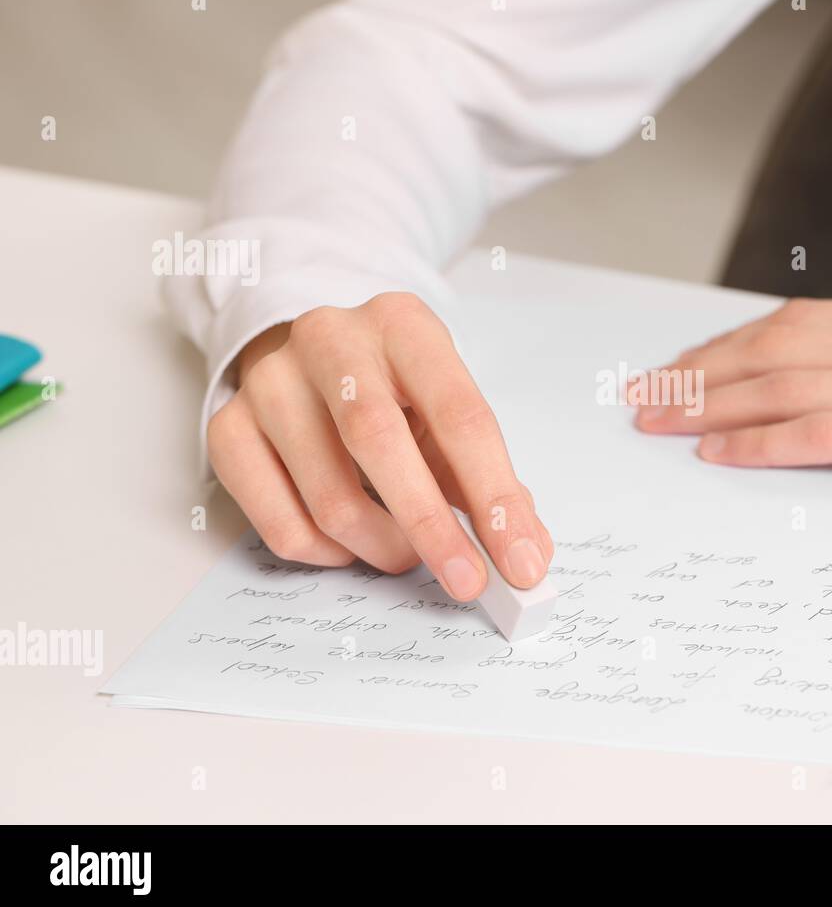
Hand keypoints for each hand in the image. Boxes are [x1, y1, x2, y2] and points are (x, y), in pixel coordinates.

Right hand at [207, 292, 551, 598]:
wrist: (315, 356)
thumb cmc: (396, 392)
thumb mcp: (447, 413)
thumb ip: (487, 480)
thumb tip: (528, 551)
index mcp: (403, 326)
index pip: (459, 414)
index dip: (495, 496)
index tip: (522, 560)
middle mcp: (329, 339)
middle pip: (378, 443)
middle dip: (432, 527)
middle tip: (468, 581)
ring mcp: (269, 383)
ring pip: (329, 498)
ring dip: (383, 547)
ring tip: (406, 553)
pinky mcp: (228, 429)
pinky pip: (281, 526)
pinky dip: (331, 555)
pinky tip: (353, 543)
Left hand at [635, 298, 831, 489]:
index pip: (795, 325)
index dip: (727, 345)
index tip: (684, 364)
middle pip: (771, 349)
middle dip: (696, 373)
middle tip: (641, 393)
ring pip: (783, 383)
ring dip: (708, 403)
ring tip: (655, 420)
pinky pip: (825, 432)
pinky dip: (761, 441)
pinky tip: (719, 453)